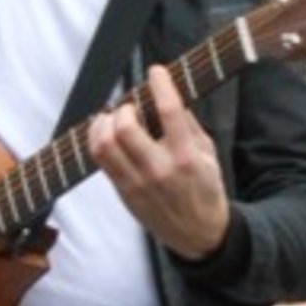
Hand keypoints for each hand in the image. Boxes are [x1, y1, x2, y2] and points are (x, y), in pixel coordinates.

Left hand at [89, 65, 230, 259]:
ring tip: (113, 118)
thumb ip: (189, 125)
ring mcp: (137, 183)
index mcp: (186, 157)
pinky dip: (97, 139)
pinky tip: (105, 132)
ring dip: (104, 122)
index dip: (160, 84)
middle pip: (125, 127)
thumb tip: (169, 94)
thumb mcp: (209, 155)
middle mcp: (159, 169)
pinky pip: (99, 159)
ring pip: (104, 144)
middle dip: (123, 107)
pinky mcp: (123, 192)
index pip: (170, 111)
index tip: (156, 71)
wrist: (198, 234)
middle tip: (129, 106)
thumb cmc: (205, 190)